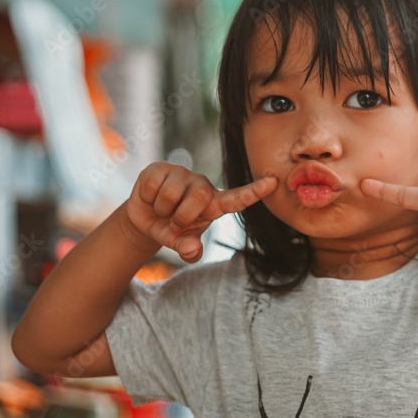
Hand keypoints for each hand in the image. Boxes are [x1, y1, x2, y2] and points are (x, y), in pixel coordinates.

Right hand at [123, 162, 277, 261]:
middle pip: (200, 196)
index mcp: (213, 204)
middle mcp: (201, 185)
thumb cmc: (170, 229)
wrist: (143, 218)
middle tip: (173, 222)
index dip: (254, 191)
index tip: (274, 181)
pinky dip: (147, 198)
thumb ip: (188, 249)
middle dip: (181, 216)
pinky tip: (150, 197)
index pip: (237, 198)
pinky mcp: (162, 167)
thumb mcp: (180, 243)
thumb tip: (193, 251)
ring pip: (171, 193)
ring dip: (161, 209)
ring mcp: (182, 173)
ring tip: (162, 209)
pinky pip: (153, 184)